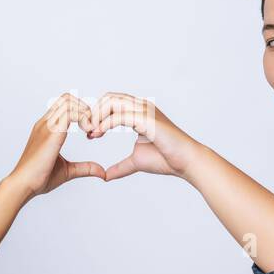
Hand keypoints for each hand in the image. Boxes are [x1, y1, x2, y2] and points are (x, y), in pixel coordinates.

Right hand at [7, 92, 104, 198]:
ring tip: (91, 130)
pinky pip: (69, 113)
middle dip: (85, 108)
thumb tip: (102, 172)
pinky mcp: (50, 133)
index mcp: (47, 128)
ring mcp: (46, 126)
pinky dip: (83, 118)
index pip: (64, 105)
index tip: (90, 129)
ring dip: (85, 112)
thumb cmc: (39, 178)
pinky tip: (88, 132)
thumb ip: (85, 168)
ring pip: (68, 102)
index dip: (81, 112)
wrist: (23, 185)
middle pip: (67, 98)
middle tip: (92, 128)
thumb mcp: (68, 170)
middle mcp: (45, 123)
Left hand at [87, 92, 202, 181]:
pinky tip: (99, 134)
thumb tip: (106, 176)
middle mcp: (141, 107)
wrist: (186, 162)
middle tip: (87, 132)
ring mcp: (144, 110)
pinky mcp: (146, 119)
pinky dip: (105, 123)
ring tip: (91, 133)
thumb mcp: (136, 161)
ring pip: (112, 101)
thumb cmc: (166, 159)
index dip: (97, 115)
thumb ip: (120, 166)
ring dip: (97, 115)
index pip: (112, 102)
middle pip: (109, 97)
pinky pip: (119, 115)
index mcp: (139, 112)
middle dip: (94, 112)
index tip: (89, 133)